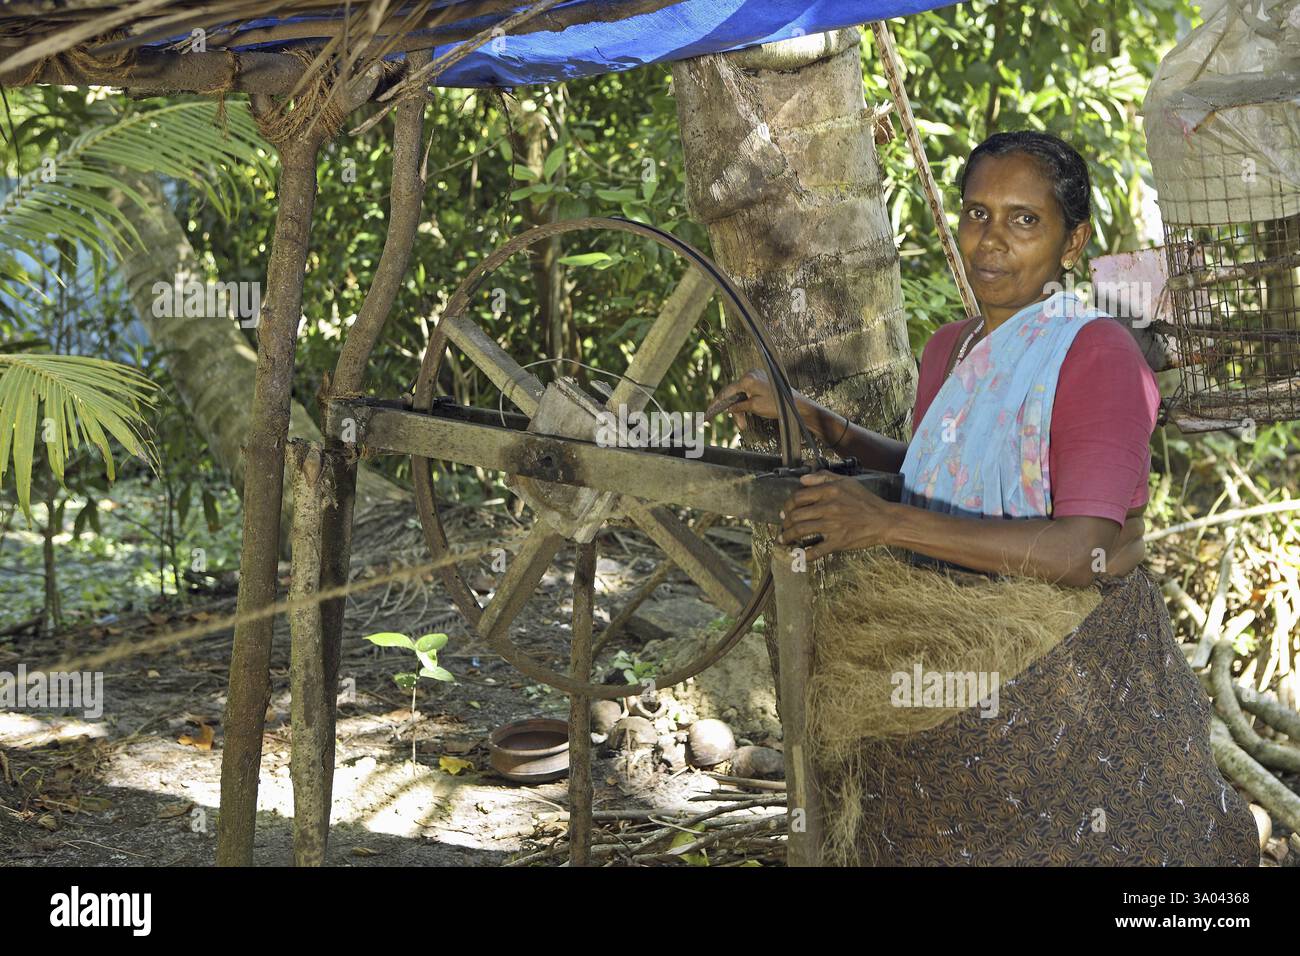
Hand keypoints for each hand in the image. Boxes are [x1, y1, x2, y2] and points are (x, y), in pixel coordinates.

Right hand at [709, 369, 779, 430]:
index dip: (717, 402)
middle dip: (735, 410)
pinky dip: (747, 401)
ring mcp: (757, 375)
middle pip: (735, 393)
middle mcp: (751, 374)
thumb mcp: (755, 407)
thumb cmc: (777, 404)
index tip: (710, 410)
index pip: (727, 391)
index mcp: (748, 379)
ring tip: (745, 423)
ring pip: (742, 393)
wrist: (796, 403)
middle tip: (739, 425)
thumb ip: (739, 406)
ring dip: (742, 408)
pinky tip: (748, 411)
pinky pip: (749, 390)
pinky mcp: (762, 379)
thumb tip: (729, 408)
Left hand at [777, 470, 895, 560]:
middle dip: (785, 522)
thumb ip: (823, 477)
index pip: (798, 497)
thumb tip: (802, 479)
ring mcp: (832, 526)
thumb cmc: (866, 500)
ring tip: (783, 540)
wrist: (884, 520)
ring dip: (788, 537)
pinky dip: (805, 555)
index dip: (787, 505)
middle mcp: (828, 507)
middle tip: (783, 526)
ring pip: (801, 531)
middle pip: (796, 515)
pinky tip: (799, 556)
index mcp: (829, 491)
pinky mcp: (838, 542)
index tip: (785, 511)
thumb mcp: (846, 482)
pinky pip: (816, 550)